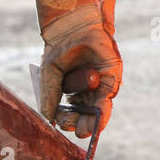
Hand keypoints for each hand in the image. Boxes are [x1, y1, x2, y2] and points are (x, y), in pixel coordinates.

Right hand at [35, 0, 121, 137]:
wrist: (74, 27)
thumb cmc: (60, 50)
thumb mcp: (50, 76)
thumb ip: (50, 97)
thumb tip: (48, 119)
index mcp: (70, 96)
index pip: (69, 116)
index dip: (68, 123)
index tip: (63, 127)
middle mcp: (87, 94)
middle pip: (86, 117)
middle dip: (83, 126)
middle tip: (80, 132)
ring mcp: (101, 86)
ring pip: (98, 109)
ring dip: (92, 120)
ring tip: (87, 127)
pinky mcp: (112, 76)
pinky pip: (108, 95)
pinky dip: (102, 109)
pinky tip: (97, 119)